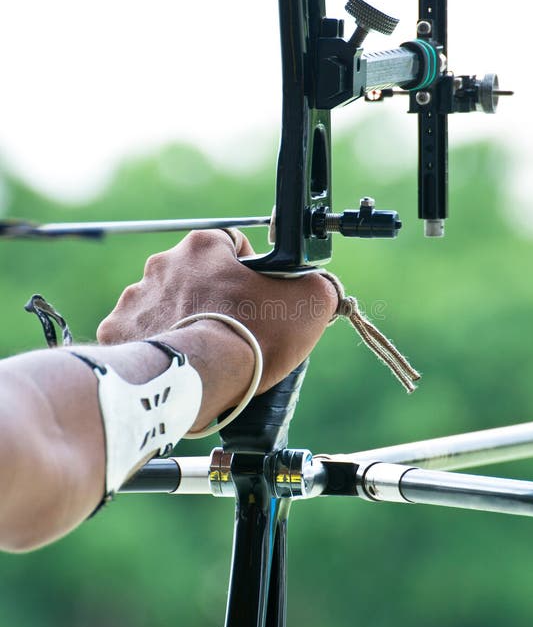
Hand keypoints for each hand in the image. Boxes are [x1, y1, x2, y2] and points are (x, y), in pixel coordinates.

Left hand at [97, 230, 337, 391]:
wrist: (197, 379)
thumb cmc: (250, 337)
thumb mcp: (308, 304)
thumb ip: (318, 285)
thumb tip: (320, 286)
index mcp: (203, 247)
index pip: (232, 247)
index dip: (251, 273)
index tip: (258, 301)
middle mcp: (163, 264)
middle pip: (196, 276)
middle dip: (213, 298)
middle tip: (233, 331)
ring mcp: (135, 297)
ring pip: (166, 305)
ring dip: (183, 321)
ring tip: (204, 352)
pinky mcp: (118, 330)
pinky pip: (141, 333)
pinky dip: (156, 345)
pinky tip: (176, 363)